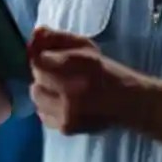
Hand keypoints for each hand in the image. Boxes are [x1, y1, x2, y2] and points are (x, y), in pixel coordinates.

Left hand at [28, 26, 148, 134]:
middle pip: (36, 80)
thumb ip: (58, 38)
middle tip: (58, 75)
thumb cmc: (106, 71)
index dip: (42, 59)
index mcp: (77, 67)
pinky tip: (63, 103)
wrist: (127, 102)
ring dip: (45, 91)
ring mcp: (66, 114)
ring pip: (36, 98)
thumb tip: (34, 33)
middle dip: (44, 75)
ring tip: (60, 89)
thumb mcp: (85, 47)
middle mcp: (70, 93)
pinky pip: (43, 114)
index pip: (38, 61)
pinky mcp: (65, 128)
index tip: (49, 59)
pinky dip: (49, 107)